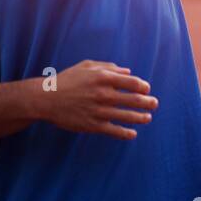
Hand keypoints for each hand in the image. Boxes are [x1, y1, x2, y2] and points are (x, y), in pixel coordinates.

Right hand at [38, 60, 157, 139]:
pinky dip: (126, 133)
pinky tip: (132, 134)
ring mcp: (99, 111)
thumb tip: (128, 72)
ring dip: (141, 118)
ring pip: (128, 116)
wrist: (46, 99)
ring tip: (147, 118)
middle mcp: (104, 94)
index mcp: (103, 78)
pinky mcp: (93, 125)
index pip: (133, 83)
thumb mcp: (86, 66)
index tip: (146, 89)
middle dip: (149, 103)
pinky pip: (115, 131)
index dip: (144, 87)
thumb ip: (109, 67)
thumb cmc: (67, 80)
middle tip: (154, 104)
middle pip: (134, 100)